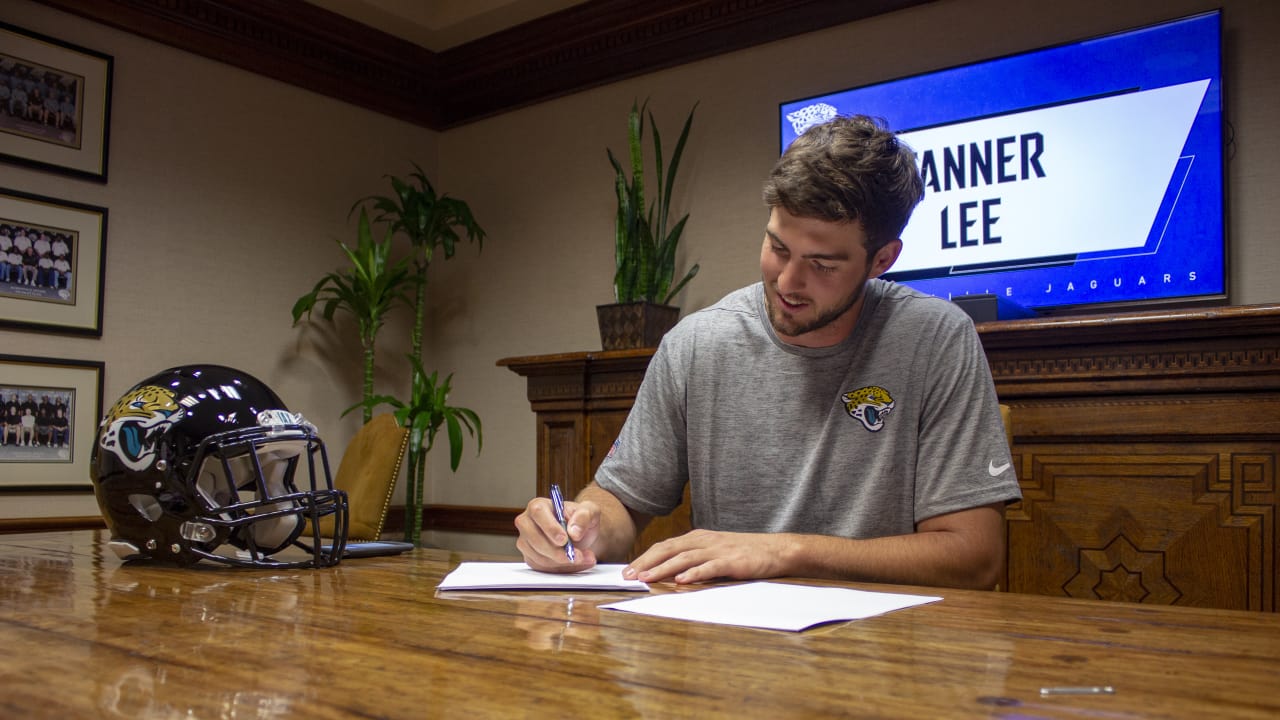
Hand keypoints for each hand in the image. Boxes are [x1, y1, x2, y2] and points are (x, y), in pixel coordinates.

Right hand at [514, 496, 600, 572]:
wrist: (580, 535)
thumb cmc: (581, 520)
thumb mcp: (590, 512)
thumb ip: (584, 517)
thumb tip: (574, 531)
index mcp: (539, 505)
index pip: (538, 513)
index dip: (550, 528)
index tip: (564, 540)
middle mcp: (527, 522)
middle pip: (534, 538)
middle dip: (556, 551)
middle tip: (577, 555)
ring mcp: (526, 541)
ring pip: (538, 556)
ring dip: (562, 562)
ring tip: (583, 558)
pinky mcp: (530, 557)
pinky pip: (542, 567)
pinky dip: (560, 568)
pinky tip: (575, 563)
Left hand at [623, 530, 790, 583]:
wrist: (776, 550)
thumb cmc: (744, 554)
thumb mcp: (715, 552)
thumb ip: (695, 559)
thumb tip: (669, 574)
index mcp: (699, 538)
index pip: (665, 546)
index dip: (645, 557)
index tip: (628, 571)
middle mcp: (705, 541)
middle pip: (669, 549)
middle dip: (647, 562)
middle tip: (628, 576)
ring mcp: (718, 550)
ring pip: (685, 558)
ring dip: (664, 568)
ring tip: (647, 578)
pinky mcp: (732, 561)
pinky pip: (710, 567)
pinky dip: (694, 573)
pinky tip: (682, 581)